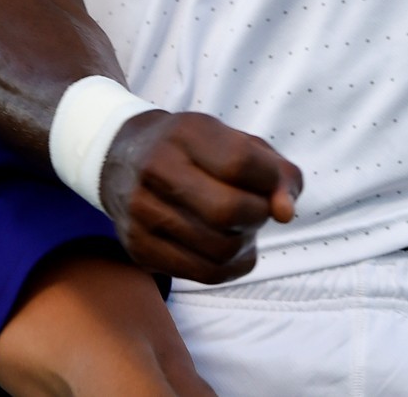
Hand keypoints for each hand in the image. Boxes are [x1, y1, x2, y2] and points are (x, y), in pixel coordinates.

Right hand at [99, 110, 303, 282]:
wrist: (122, 157)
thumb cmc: (196, 151)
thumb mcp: (236, 142)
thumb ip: (276, 172)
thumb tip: (285, 213)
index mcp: (185, 133)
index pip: (240, 163)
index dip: (270, 180)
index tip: (271, 182)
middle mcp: (156, 169)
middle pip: (228, 211)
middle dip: (257, 215)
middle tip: (256, 208)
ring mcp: (143, 211)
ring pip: (220, 250)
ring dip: (246, 243)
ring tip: (242, 227)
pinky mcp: (139, 247)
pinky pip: (205, 274)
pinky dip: (233, 267)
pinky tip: (233, 249)